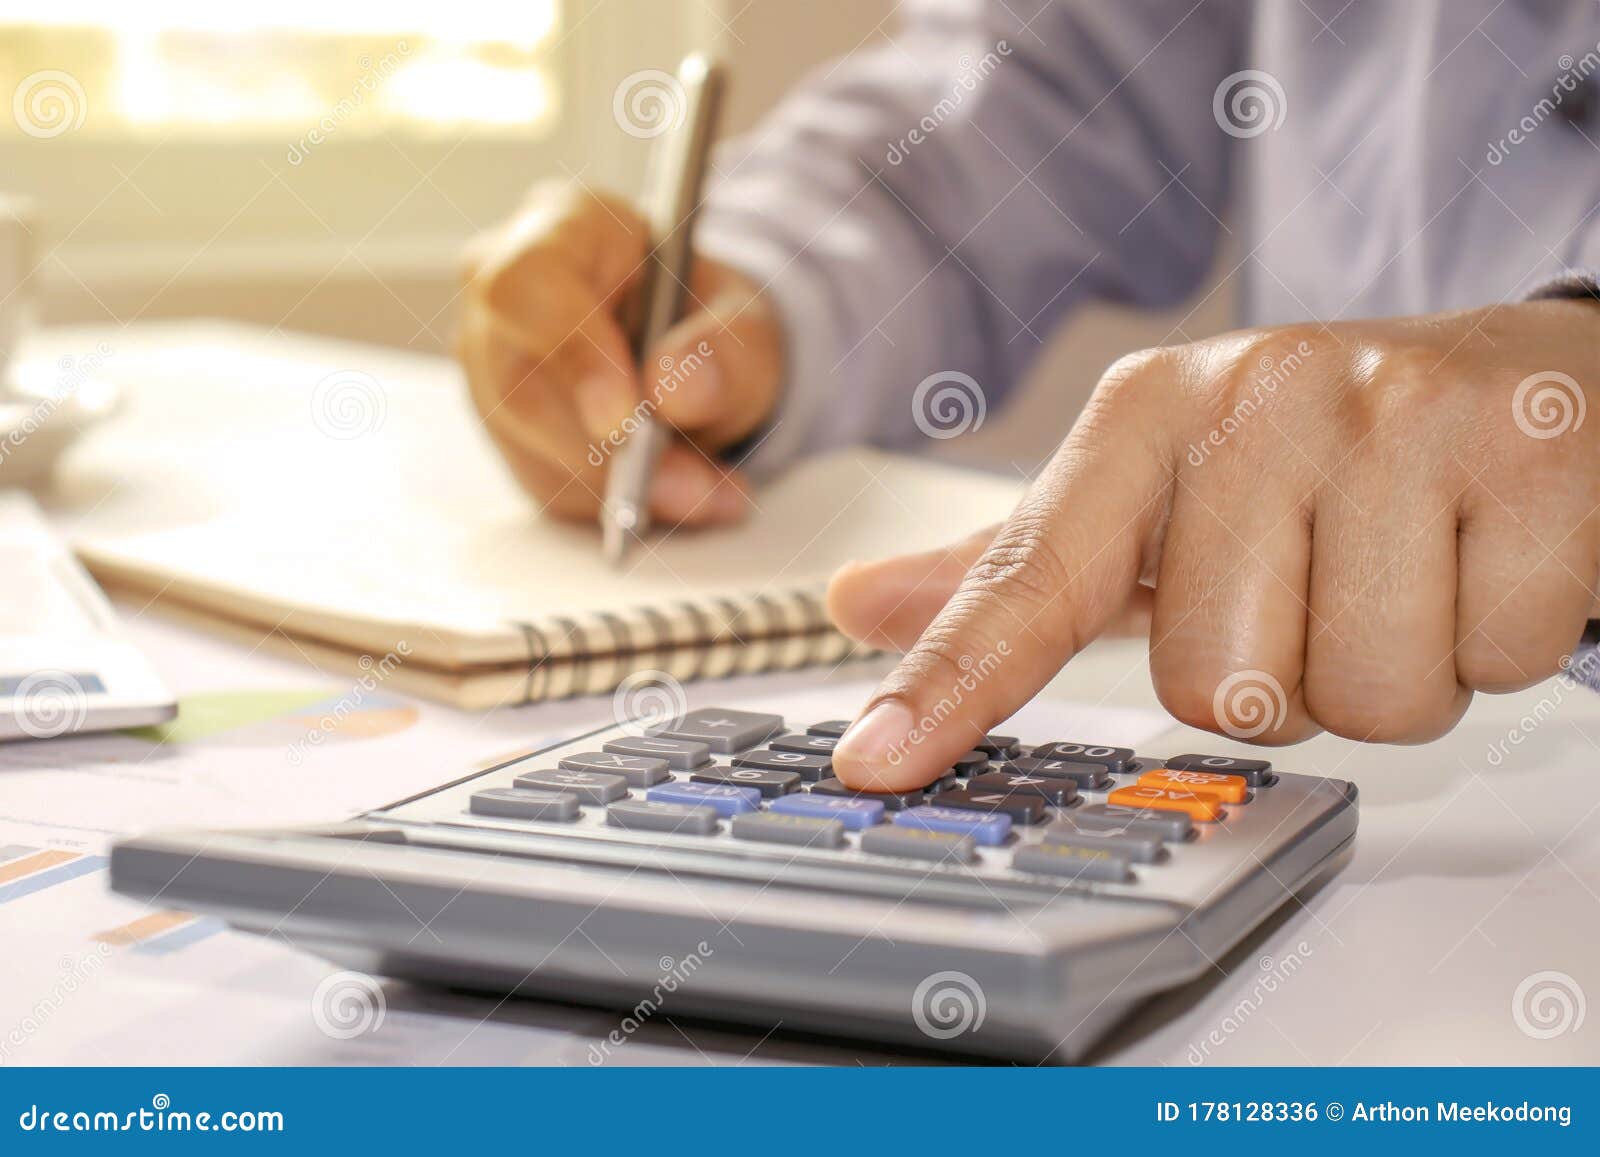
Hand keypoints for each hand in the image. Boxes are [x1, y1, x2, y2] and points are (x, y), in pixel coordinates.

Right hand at [457, 181, 784, 523]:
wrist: (702, 358)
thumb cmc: (710, 320)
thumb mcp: (747, 325)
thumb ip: (724, 352)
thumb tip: (676, 389)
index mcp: (562, 228)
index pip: (529, 285)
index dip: (571, 357)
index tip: (625, 422)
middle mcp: (505, 295)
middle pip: (519, 384)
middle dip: (609, 454)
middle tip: (695, 486)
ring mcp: (491, 366)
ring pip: (530, 448)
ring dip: (622, 489)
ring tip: (709, 492)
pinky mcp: (506, 432)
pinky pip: (548, 485)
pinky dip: (616, 504)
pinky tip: (677, 496)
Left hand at [827, 301, 1599, 788]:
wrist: (1528, 380)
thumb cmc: (1325, 454)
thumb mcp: (1159, 493)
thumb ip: (1016, 565)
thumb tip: (858, 602)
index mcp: (1149, 413)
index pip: (1031, 575)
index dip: (952, 682)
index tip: (876, 762)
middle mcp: (1260, 397)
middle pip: (1218, 686)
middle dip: (1285, 682)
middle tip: (1326, 591)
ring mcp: (1401, 419)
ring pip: (1361, 698)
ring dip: (1392, 675)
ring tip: (1408, 576)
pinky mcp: (1533, 460)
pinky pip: (1495, 661)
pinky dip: (1498, 644)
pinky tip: (1486, 561)